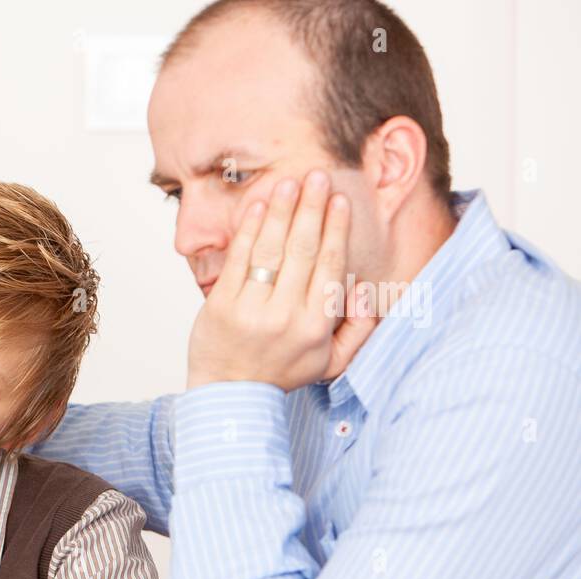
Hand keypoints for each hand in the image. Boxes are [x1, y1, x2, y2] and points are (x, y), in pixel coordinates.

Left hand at [186, 170, 377, 391]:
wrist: (228, 394)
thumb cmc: (279, 373)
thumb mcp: (330, 363)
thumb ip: (358, 329)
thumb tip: (366, 289)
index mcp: (315, 325)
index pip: (329, 266)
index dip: (335, 229)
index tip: (340, 200)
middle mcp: (285, 316)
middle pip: (303, 250)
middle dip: (312, 208)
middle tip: (318, 176)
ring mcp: (251, 310)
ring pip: (271, 250)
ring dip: (282, 211)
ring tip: (290, 182)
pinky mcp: (220, 306)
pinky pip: (238, 260)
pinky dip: (250, 230)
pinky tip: (259, 205)